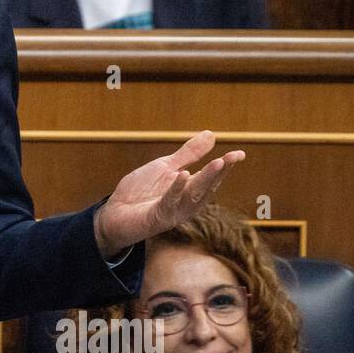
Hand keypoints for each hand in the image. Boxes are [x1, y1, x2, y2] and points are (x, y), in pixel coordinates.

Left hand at [94, 130, 244, 255]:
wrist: (114, 213)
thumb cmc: (140, 192)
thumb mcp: (165, 167)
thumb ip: (188, 154)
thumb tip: (212, 134)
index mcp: (189, 190)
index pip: (212, 177)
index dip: (226, 166)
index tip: (239, 153)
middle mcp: (186, 203)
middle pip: (207, 186)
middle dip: (220, 171)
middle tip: (232, 156)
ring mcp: (174, 212)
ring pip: (194, 194)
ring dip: (206, 179)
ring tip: (218, 162)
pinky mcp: (158, 217)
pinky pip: (170, 202)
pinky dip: (177, 189)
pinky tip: (184, 175)